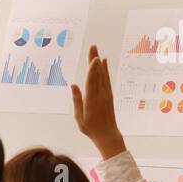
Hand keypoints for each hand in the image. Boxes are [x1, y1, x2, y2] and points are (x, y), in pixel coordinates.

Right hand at [71, 44, 125, 159]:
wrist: (107, 134)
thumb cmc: (91, 127)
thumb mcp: (79, 117)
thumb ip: (77, 100)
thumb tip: (73, 85)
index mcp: (92, 100)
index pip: (92, 81)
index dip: (93, 68)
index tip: (94, 57)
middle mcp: (100, 94)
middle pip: (97, 74)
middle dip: (94, 59)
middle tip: (93, 47)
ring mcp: (106, 93)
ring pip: (102, 74)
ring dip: (99, 62)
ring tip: (96, 51)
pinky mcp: (108, 95)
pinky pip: (106, 79)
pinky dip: (105, 70)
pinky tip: (104, 62)